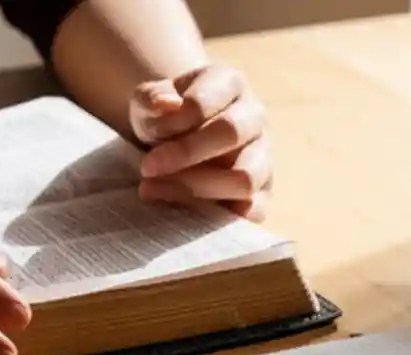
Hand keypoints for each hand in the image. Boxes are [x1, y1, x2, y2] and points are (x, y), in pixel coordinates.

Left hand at [130, 64, 271, 220]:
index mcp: (229, 83)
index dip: (172, 122)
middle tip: (146, 168)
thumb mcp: (148, 103)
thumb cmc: (165, 119)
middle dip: (184, 154)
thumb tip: (166, 105)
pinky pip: (255, 210)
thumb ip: (152, 99)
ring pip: (245, 176)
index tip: (148, 136)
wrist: (181, 142)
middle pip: (230, 132)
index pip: (203, 101)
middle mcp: (254, 116)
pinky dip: (220, 215)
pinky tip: (187, 213)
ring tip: (156, 191)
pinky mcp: (263, 192)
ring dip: (197, 188)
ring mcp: (263, 155)